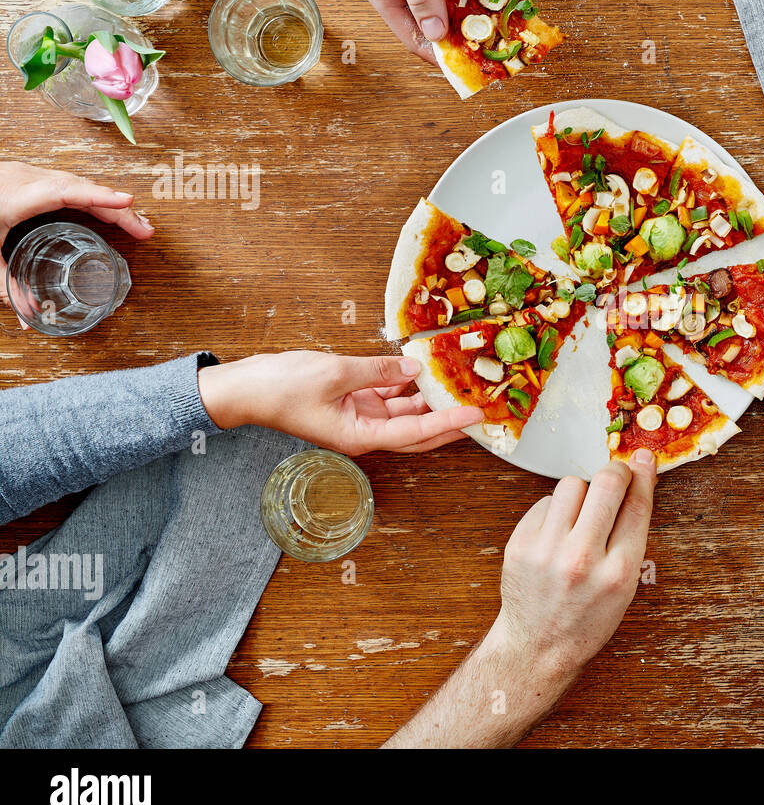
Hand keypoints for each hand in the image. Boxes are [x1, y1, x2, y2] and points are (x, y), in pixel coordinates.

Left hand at [0, 161, 152, 319]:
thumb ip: (5, 284)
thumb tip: (31, 316)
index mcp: (13, 196)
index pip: (63, 191)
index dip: (97, 196)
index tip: (127, 202)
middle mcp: (23, 178)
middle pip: (80, 187)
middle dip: (117, 209)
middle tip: (145, 231)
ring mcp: (25, 173)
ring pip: (77, 183)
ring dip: (109, 203)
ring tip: (136, 224)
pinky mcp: (26, 176)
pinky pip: (68, 184)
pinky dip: (93, 197)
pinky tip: (108, 210)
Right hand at [198, 352, 481, 454]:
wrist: (242, 388)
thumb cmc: (279, 387)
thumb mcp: (334, 372)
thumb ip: (377, 370)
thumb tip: (413, 368)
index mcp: (359, 437)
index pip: (414, 435)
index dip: (447, 424)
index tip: (474, 416)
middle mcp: (363, 432)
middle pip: (417, 432)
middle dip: (448, 421)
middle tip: (480, 409)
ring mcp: (358, 418)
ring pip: (405, 413)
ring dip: (429, 400)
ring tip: (459, 384)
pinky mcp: (351, 403)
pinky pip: (387, 397)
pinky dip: (406, 386)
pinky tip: (424, 370)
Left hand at [489, 452, 657, 679]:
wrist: (538, 646)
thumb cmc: (587, 618)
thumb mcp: (625, 586)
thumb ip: (632, 534)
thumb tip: (641, 479)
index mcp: (619, 572)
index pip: (637, 505)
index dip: (643, 476)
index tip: (644, 461)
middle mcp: (582, 559)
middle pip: (606, 484)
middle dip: (616, 472)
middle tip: (616, 477)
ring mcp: (547, 550)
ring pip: (572, 484)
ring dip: (582, 492)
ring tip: (582, 514)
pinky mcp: (520, 544)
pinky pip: (544, 502)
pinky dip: (555, 510)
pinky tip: (558, 532)